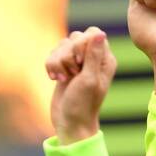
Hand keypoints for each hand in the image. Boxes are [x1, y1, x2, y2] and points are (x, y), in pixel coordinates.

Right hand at [45, 28, 115, 144]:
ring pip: (62, 45)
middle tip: (72, 74)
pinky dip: (51, 66)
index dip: (81, 45)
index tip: (80, 64)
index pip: (92, 33)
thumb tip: (100, 32)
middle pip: (75, 37)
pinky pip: (53, 54)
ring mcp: (77, 62)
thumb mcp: (89, 80)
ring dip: (57, 62)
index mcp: (104, 59)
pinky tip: (55, 79)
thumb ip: (94, 56)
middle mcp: (92, 58)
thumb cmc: (82, 105)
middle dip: (67, 55)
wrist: (69, 123)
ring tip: (63, 79)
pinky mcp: (64, 67)